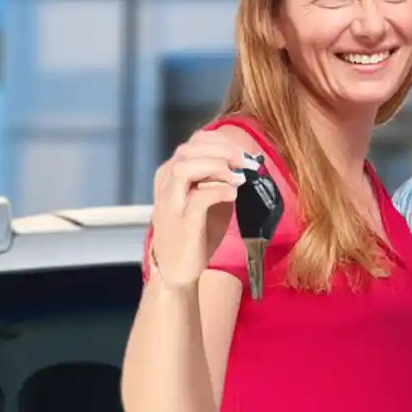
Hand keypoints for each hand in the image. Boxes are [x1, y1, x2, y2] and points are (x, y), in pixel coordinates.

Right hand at [151, 131, 257, 288]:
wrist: (177, 268)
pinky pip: (198, 197)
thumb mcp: (207, 199)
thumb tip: (245, 163)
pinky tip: (233, 195)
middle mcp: (165, 184)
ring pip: (186, 168)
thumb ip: (219, 179)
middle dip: (222, 151)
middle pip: (189, 150)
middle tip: (245, 162)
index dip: (220, 142)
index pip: (192, 143)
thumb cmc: (195, 232)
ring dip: (216, 167)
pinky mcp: (182, 222)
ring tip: (237, 178)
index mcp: (170, 174)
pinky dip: (219, 191)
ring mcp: (171, 203)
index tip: (243, 153)